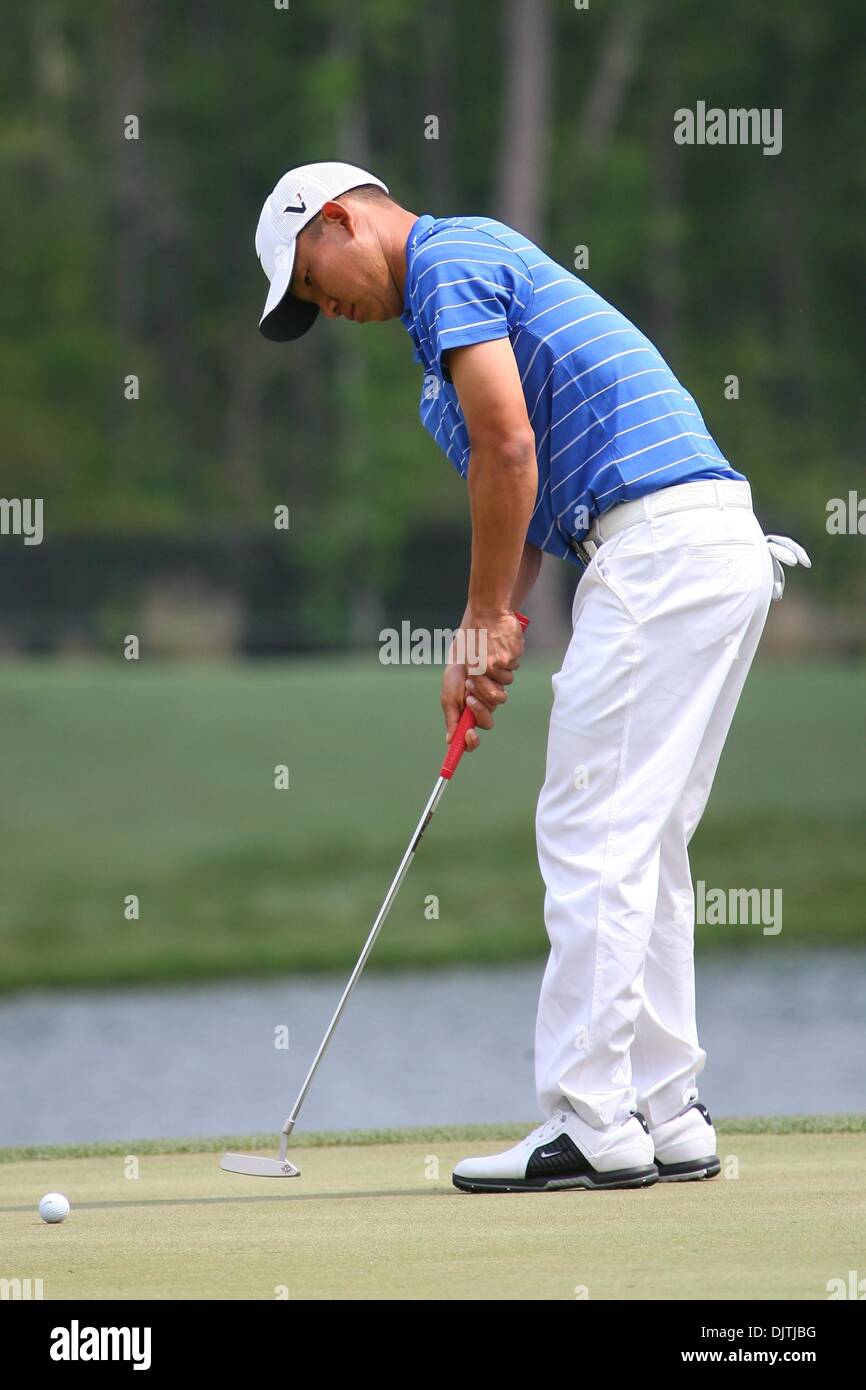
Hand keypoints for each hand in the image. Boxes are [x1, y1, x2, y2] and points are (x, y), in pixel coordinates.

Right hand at [441, 610, 524, 751]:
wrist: (477, 630)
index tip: (471, 735)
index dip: (471, 740)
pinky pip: (508, 679)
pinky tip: (489, 658)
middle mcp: (483, 701)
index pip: (471, 734)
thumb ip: (452, 715)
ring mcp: (498, 687)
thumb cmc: (460, 660)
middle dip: (480, 709)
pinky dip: (498, 670)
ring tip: (474, 671)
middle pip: (487, 720)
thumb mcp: (450, 689)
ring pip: (500, 699)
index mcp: (467, 707)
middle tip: (471, 697)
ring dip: (486, 687)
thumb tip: (450, 742)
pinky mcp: (510, 672)